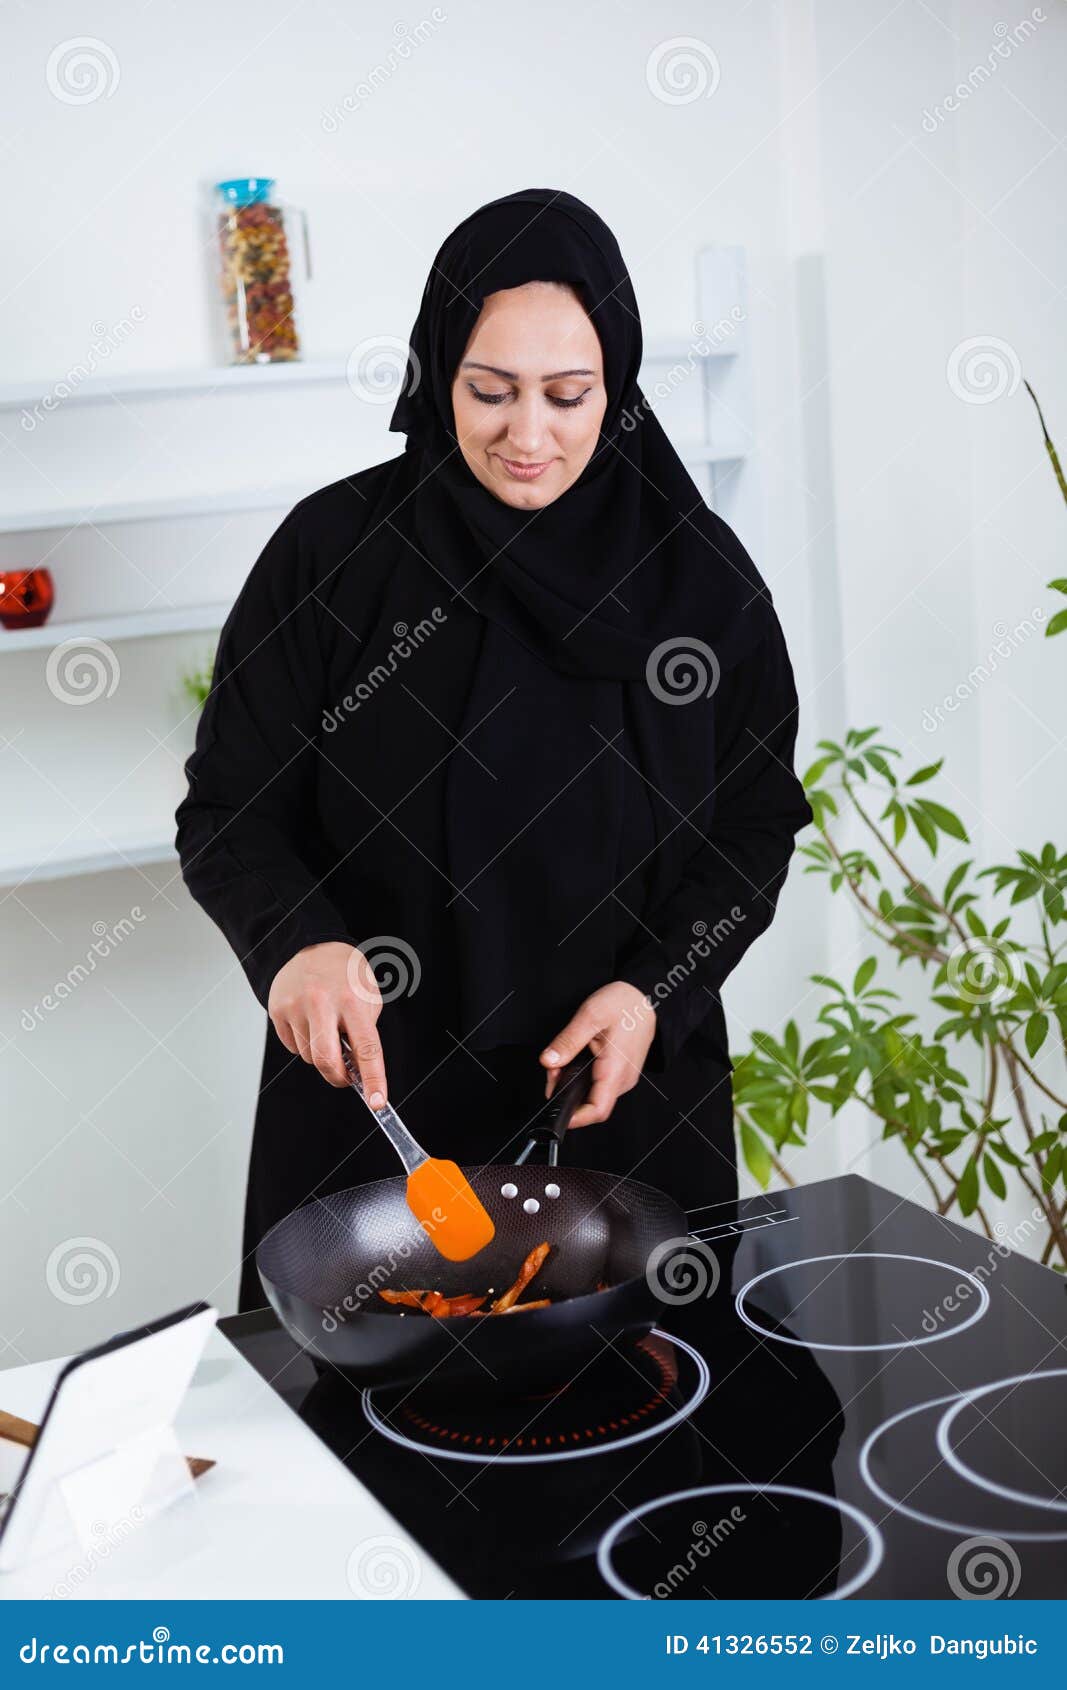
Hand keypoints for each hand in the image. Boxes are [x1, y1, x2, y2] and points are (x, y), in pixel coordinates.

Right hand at [267, 941, 387, 1101]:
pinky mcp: (277, 1010)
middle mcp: (322, 1003)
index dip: (373, 1079)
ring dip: (321, 1054)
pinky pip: (292, 1047)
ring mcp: (296, 1007)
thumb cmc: (345, 973)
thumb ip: (365, 1031)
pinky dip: (304, 1043)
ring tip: (326, 1027)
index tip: (377, 1102)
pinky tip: (309, 1022)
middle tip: (346, 1077)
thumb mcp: (368, 996)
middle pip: (327, 1061)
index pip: (367, 1048)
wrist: (312, 944)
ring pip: (310, 1057)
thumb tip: (359, 1070)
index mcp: (352, 1000)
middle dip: (338, 1077)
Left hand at [539, 980, 656, 1127]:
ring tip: (563, 1063)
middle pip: (592, 1105)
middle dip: (567, 1094)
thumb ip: (567, 1041)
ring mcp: (624, 1077)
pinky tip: (577, 1061)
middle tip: (553, 1072)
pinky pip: (601, 1085)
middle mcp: (623, 1079)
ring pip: (596, 1095)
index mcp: (615, 1069)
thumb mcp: (590, 1016)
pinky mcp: (622, 1071)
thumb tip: (549, 1060)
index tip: (556, 1110)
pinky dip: (585, 1078)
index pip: (597, 1111)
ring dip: (575, 1085)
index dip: (575, 1118)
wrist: (646, 996)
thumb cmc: (624, 1004)